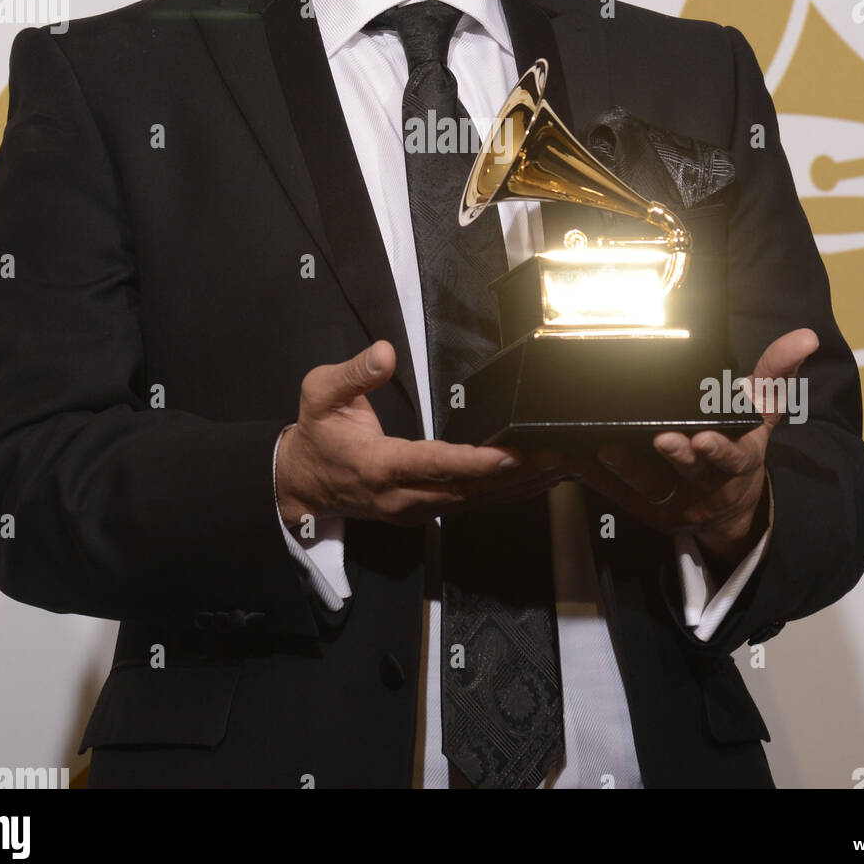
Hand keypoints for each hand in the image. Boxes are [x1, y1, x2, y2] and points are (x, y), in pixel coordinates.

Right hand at [275, 340, 572, 528]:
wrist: (302, 484)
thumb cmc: (315, 434)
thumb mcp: (319, 393)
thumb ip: (353, 373)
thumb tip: (385, 351)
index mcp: (379, 466)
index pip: (434, 464)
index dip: (474, 462)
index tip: (512, 453)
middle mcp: (403, 497)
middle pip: (468, 490)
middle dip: (516, 474)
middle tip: (558, 453)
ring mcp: (416, 510)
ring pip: (476, 502)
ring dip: (520, 486)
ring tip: (561, 465)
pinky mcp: (425, 512)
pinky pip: (472, 504)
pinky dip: (506, 492)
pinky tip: (536, 480)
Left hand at [571, 329, 819, 570]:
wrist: (731, 510)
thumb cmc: (741, 446)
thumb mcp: (762, 414)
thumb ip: (775, 375)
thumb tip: (804, 337)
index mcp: (739, 461)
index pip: (732, 458)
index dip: (718, 450)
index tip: (703, 438)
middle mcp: (708, 484)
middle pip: (689, 471)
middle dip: (675, 456)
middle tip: (658, 438)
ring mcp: (675, 500)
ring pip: (649, 485)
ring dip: (627, 466)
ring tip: (605, 446)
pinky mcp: (644, 509)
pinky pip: (616, 493)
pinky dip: (595, 476)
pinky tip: (572, 457)